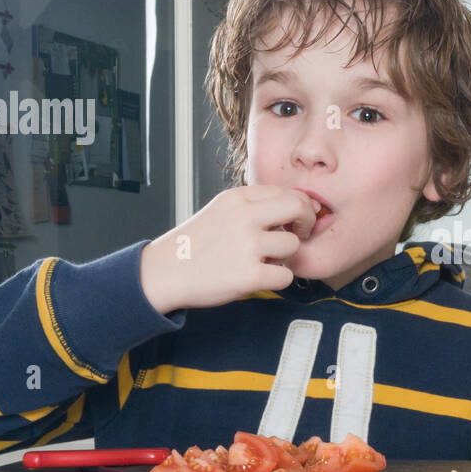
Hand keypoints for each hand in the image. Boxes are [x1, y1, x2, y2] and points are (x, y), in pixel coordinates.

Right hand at [140, 185, 318, 314]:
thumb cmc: (194, 244)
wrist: (164, 272)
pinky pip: (286, 276)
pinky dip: (278, 280)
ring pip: (293, 245)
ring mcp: (247, 246)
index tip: (297, 218)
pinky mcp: (249, 275)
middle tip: (301, 233)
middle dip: (307, 221)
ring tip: (266, 260)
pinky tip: (260, 277)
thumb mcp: (220, 210)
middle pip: (298, 207)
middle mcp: (244, 217)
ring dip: (286, 256)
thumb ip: (251, 206)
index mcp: (236, 198)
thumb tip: (292, 207)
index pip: (285, 191)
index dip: (299, 206)